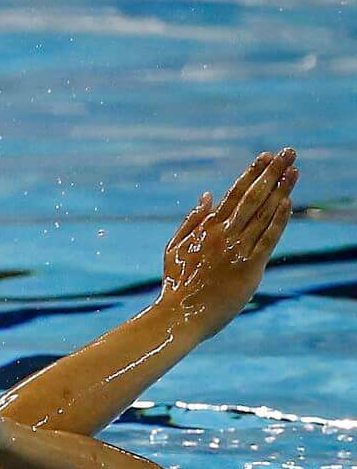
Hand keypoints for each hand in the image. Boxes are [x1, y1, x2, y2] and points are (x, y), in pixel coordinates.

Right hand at [159, 148, 296, 334]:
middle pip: (252, 197)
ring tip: (294, 171)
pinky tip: (288, 203)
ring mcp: (237, 250)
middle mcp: (223, 235)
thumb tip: (207, 195)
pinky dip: (278, 221)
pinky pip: (267, 239)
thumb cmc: (176, 284)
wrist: (180, 315)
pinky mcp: (250, 268)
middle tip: (288, 153)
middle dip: (271, 173)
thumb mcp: (174, 248)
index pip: (233, 194)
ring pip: (263, 214)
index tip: (265, 156)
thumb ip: (191, 221)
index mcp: (206, 229)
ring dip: (281, 190)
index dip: (251, 174)